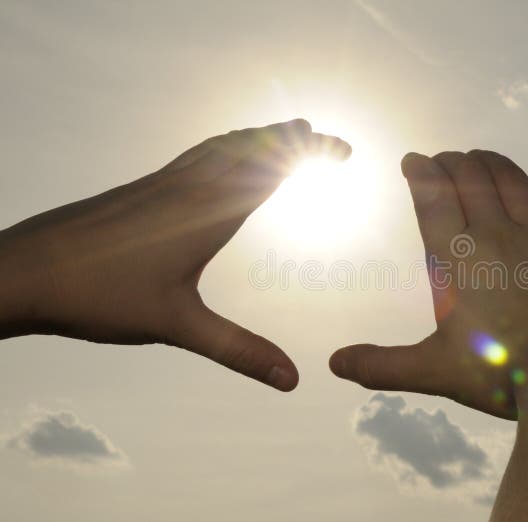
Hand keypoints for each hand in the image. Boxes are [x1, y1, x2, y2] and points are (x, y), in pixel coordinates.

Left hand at [0, 119, 349, 390]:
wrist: (24, 270)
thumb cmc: (99, 295)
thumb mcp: (176, 326)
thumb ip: (237, 350)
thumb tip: (292, 379)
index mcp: (207, 210)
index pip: (271, 167)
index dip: (309, 153)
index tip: (341, 150)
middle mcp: (189, 185)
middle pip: (250, 145)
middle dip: (292, 138)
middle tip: (323, 139)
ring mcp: (162, 182)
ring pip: (222, 144)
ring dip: (259, 137)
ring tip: (284, 136)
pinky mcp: (141, 187)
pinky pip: (198, 154)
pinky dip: (228, 146)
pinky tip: (221, 161)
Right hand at [329, 150, 527, 418]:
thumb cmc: (502, 373)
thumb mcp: (434, 370)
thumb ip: (383, 366)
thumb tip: (335, 364)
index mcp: (458, 259)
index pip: (433, 197)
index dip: (421, 172)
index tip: (413, 160)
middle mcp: (497, 236)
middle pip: (471, 180)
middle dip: (452, 162)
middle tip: (442, 160)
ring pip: (513, 183)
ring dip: (493, 163)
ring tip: (479, 157)